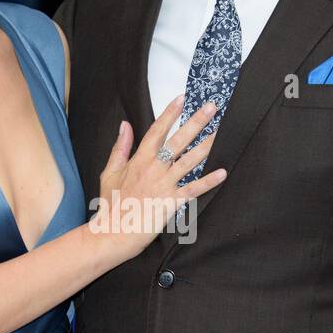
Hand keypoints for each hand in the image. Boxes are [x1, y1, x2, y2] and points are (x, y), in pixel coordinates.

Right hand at [93, 95, 226, 261]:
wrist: (112, 233)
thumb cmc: (111, 204)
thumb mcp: (109, 172)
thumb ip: (120, 148)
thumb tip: (125, 125)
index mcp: (139, 160)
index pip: (156, 131)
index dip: (170, 114)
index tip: (182, 98)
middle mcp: (153, 169)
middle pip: (178, 140)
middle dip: (196, 122)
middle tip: (212, 108)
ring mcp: (163, 185)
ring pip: (190, 161)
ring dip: (207, 146)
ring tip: (222, 133)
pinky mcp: (171, 203)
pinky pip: (193, 189)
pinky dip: (208, 181)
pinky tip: (223, 172)